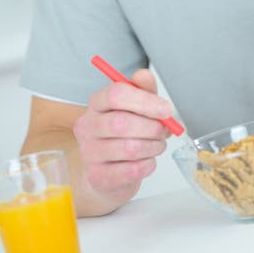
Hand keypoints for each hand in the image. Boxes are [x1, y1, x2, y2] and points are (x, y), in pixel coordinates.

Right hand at [73, 68, 172, 202]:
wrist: (109, 171)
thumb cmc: (125, 133)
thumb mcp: (136, 106)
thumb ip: (143, 90)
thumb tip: (144, 75)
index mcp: (97, 103)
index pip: (116, 94)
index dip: (146, 101)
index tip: (166, 110)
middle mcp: (87, 126)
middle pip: (122, 123)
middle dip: (152, 127)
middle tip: (164, 131)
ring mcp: (89, 153)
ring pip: (130, 148)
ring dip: (153, 147)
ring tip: (157, 145)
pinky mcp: (98, 176)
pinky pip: (132, 170)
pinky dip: (148, 164)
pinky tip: (147, 160)